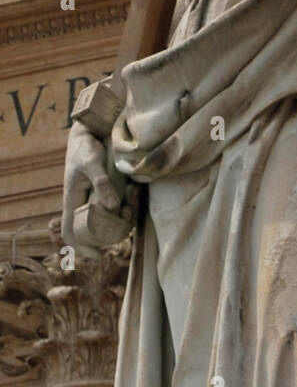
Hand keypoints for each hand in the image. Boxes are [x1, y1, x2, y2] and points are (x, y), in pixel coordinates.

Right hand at [61, 120, 126, 248]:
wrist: (94, 130)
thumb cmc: (86, 147)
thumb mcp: (91, 162)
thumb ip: (101, 183)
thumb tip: (112, 206)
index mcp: (73, 202)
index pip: (71, 233)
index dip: (80, 248)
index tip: (96, 256)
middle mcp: (87, 204)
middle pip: (97, 232)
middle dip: (113, 232)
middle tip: (126, 219)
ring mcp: (100, 199)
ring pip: (113, 221)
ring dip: (125, 217)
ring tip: (132, 200)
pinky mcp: (113, 191)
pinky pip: (123, 206)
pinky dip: (131, 203)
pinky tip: (134, 190)